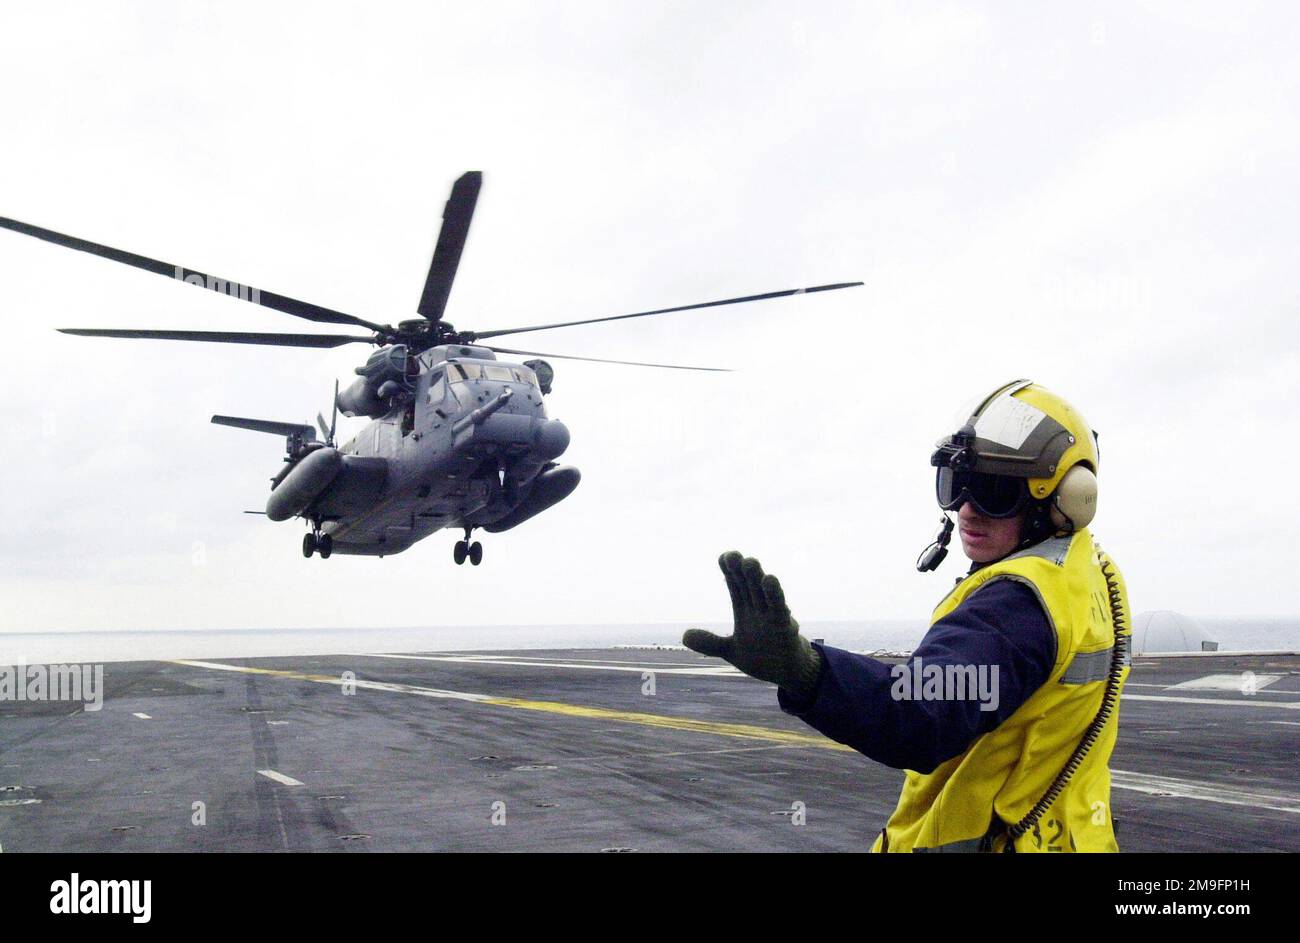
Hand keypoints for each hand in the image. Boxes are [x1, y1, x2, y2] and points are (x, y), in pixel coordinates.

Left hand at [683, 551, 822, 700]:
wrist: (786, 673)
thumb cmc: (761, 656)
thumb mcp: (731, 651)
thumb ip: (710, 643)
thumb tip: (685, 636)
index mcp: (745, 610)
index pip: (736, 586)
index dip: (730, 571)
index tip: (724, 558)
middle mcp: (759, 608)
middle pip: (749, 585)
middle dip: (741, 570)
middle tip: (733, 555)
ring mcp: (772, 616)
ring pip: (764, 593)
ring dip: (757, 578)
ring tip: (750, 562)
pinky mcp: (785, 627)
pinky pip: (779, 609)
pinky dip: (774, 595)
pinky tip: (770, 580)